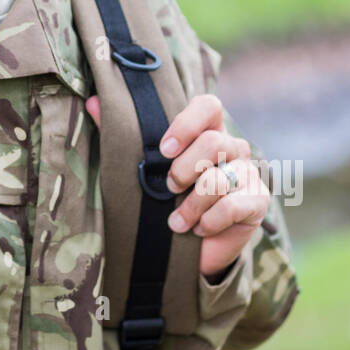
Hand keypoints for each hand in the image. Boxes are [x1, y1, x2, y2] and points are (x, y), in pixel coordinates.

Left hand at [86, 93, 268, 278]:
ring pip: (220, 176)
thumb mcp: (144, 168)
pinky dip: (210, 220)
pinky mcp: (257, 202)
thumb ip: (120, 133)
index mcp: (207, 130)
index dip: (186, 123)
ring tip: (176, 222)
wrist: (192, 249)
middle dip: (183, 170)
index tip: (163, 149)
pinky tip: (198, 230)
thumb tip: (91, 100)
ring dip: (191, 203)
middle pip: (214, 141)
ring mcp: (248, 173)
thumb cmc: (165, 200)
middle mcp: (232, 146)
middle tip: (167, 189)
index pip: (209, 105)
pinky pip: (234, 205)